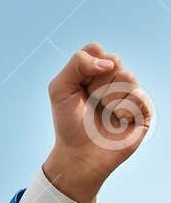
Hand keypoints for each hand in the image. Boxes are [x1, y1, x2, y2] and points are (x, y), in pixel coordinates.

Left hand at [43, 42, 152, 202]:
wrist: (80, 154)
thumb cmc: (68, 122)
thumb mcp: (59, 89)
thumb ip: (76, 64)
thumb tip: (108, 63)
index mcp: (92, 72)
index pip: (96, 49)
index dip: (87, 65)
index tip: (79, 85)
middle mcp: (113, 79)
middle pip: (113, 60)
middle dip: (96, 83)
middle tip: (91, 101)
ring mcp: (130, 92)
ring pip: (127, 76)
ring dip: (109, 97)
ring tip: (104, 113)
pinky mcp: (144, 108)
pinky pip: (138, 96)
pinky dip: (123, 110)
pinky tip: (119, 122)